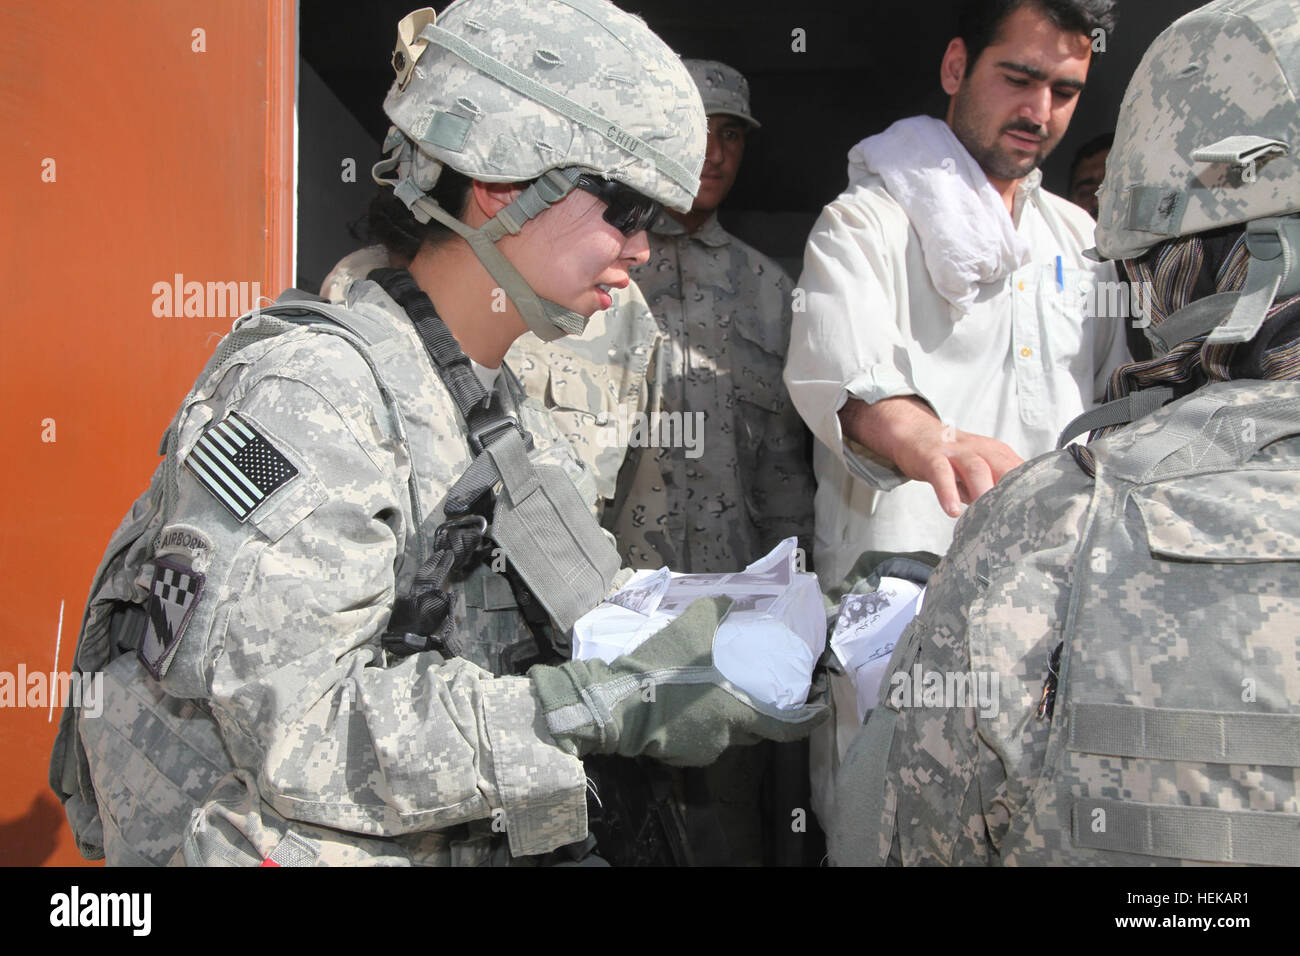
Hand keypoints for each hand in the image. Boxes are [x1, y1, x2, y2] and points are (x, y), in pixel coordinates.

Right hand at [529, 598, 825, 765]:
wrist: (616, 702)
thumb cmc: (661, 667)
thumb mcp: (690, 628)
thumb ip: (715, 612)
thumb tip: (729, 598)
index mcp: (737, 711)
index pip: (787, 727)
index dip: (809, 721)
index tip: (821, 711)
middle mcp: (726, 737)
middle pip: (752, 728)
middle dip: (755, 711)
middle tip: (748, 688)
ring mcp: (702, 751)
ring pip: (723, 734)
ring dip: (721, 717)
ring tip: (704, 693)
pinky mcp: (679, 758)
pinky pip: (699, 742)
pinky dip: (696, 727)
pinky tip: (679, 708)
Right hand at [839, 396, 1023, 516]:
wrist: (915, 434)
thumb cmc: (953, 460)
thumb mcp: (980, 471)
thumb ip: (996, 489)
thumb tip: (1014, 518)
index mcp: (998, 454)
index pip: (1022, 472)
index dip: (1031, 492)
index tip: (1040, 515)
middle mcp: (981, 450)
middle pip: (1005, 467)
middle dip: (1014, 491)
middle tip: (1019, 519)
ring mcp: (956, 452)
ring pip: (976, 468)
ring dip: (984, 491)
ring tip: (987, 516)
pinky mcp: (932, 457)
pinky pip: (941, 473)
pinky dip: (948, 491)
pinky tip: (952, 510)